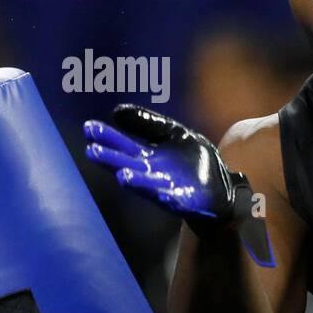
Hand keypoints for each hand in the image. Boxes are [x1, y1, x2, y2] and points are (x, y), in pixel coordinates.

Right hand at [83, 105, 274, 266]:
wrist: (223, 188)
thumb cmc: (195, 162)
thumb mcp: (176, 134)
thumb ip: (150, 124)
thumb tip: (117, 111)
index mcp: (149, 157)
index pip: (124, 145)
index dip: (108, 137)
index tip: (89, 127)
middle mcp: (152, 174)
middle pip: (129, 165)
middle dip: (112, 160)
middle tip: (93, 150)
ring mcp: (167, 189)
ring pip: (147, 186)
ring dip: (136, 182)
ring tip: (122, 175)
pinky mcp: (185, 201)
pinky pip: (175, 199)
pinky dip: (168, 197)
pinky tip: (162, 194)